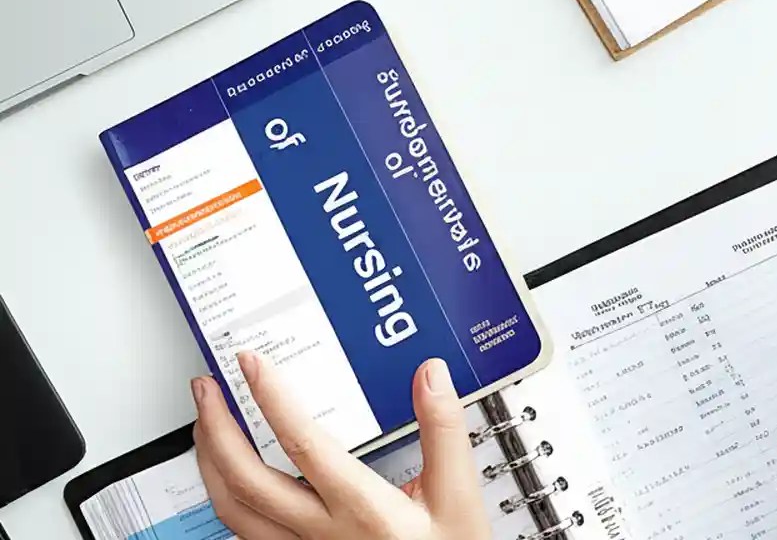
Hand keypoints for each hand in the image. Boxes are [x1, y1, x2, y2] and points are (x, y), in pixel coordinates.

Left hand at [191, 353, 489, 539]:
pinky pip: (245, 533)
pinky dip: (225, 497)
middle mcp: (324, 532)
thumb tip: (430, 377)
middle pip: (246, 480)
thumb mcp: (458, 498)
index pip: (302, 445)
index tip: (253, 365)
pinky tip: (228, 479)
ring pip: (233, 512)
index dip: (271, 399)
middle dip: (216, 427)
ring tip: (206, 426)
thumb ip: (444, 433)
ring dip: (210, 463)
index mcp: (363, 508)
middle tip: (208, 387)